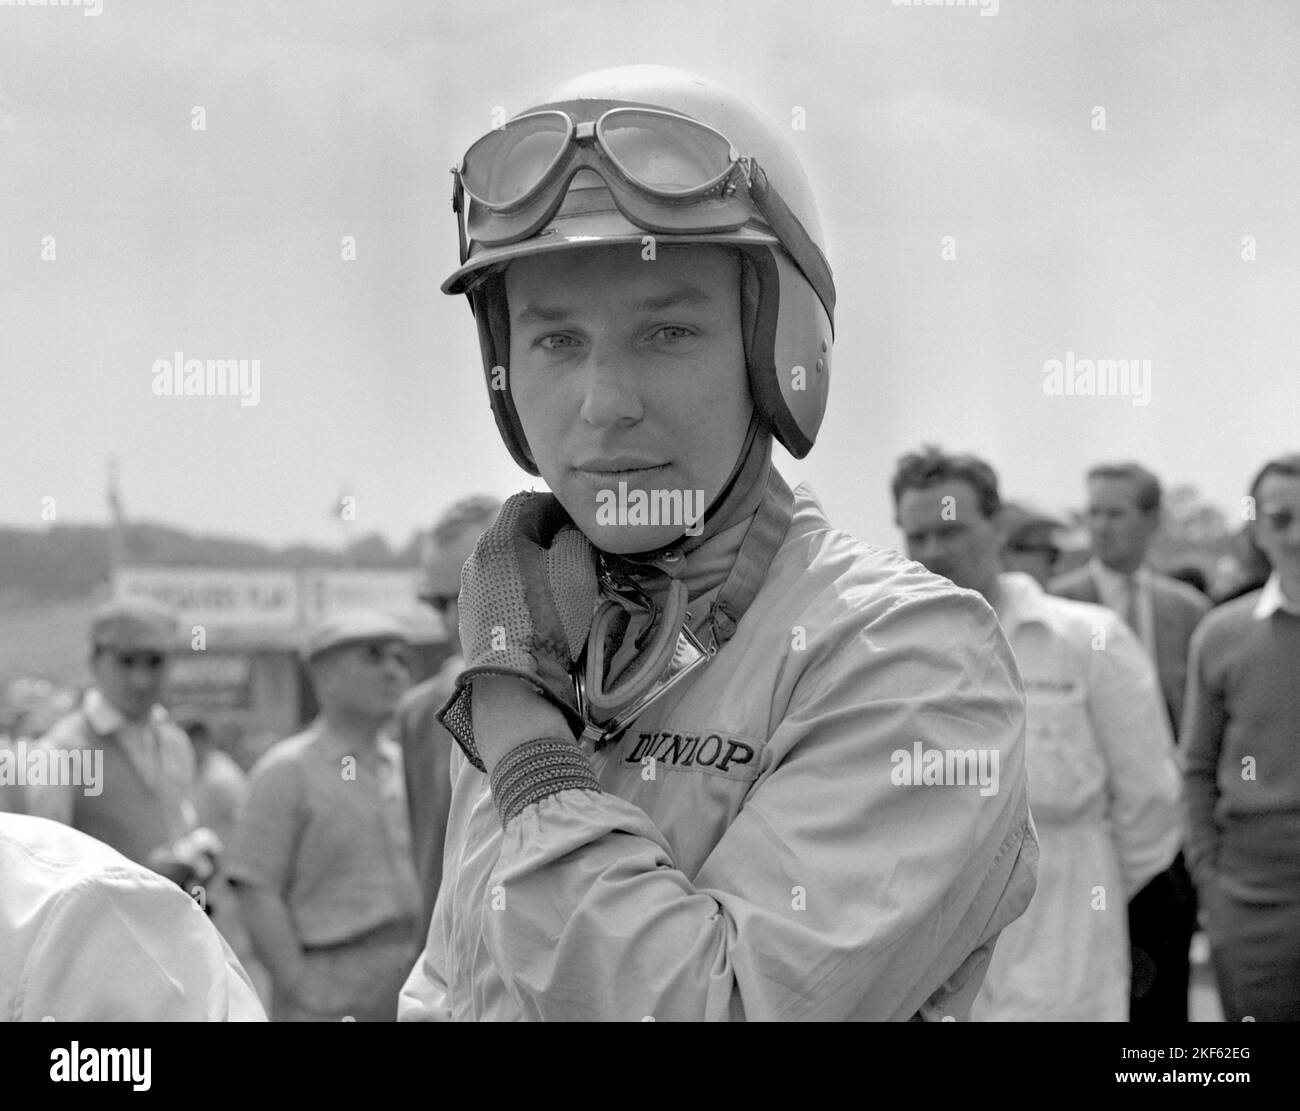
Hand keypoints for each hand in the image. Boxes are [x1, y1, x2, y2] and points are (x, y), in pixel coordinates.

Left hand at [437, 492, 598, 769]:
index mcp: (499, 538)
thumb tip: (567, 529)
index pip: (527, 501)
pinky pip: (495, 588)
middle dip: (544, 536)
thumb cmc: (549, 618)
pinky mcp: (468, 617)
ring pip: (503, 562)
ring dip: (529, 564)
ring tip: (557, 583)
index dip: (556, 507)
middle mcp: (476, 557)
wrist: (514, 680)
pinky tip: (535, 608)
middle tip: (574, 551)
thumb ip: (573, 536)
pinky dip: (516, 588)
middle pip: (513, 531)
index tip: (579, 523)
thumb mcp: (575, 568)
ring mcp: (468, 588)